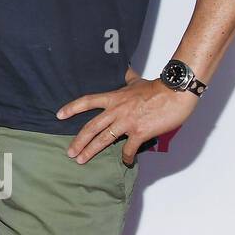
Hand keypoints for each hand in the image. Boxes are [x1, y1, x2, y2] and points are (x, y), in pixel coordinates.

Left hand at [60, 74, 196, 165]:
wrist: (175, 93)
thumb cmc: (158, 88)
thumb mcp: (136, 81)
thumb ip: (127, 79)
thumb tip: (126, 71)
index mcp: (113, 98)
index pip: (87, 101)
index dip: (71, 108)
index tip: (59, 115)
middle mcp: (116, 110)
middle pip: (91, 127)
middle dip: (78, 141)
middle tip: (70, 152)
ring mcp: (127, 122)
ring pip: (103, 139)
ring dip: (91, 151)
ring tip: (81, 160)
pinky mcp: (140, 132)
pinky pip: (128, 148)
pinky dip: (126, 157)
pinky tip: (125, 162)